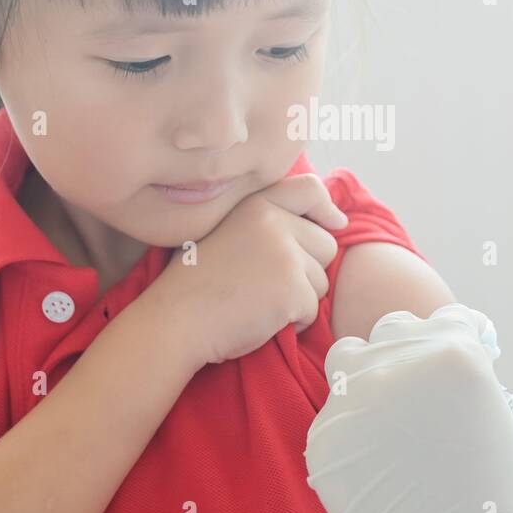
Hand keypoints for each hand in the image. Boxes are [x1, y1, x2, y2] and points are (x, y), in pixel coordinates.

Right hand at [150, 173, 347, 365]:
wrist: (177, 319)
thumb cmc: (201, 283)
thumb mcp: (230, 232)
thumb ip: (269, 221)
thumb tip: (332, 221)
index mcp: (256, 204)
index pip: (310, 189)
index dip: (327, 208)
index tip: (335, 223)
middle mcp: (274, 222)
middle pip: (326, 244)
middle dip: (308, 269)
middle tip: (267, 283)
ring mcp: (285, 255)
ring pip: (321, 281)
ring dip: (299, 298)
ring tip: (259, 301)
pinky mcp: (292, 289)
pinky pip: (312, 310)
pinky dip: (293, 322)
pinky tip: (261, 319)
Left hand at [305, 304, 512, 512]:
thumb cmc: (488, 500)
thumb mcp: (494, 417)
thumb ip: (464, 377)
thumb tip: (443, 366)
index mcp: (453, 352)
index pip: (444, 317)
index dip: (448, 337)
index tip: (446, 353)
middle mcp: (399, 362)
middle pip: (392, 327)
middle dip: (404, 351)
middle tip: (416, 390)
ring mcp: (355, 395)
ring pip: (348, 355)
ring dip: (364, 373)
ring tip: (382, 413)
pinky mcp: (325, 433)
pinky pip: (334, 414)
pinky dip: (350, 429)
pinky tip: (371, 459)